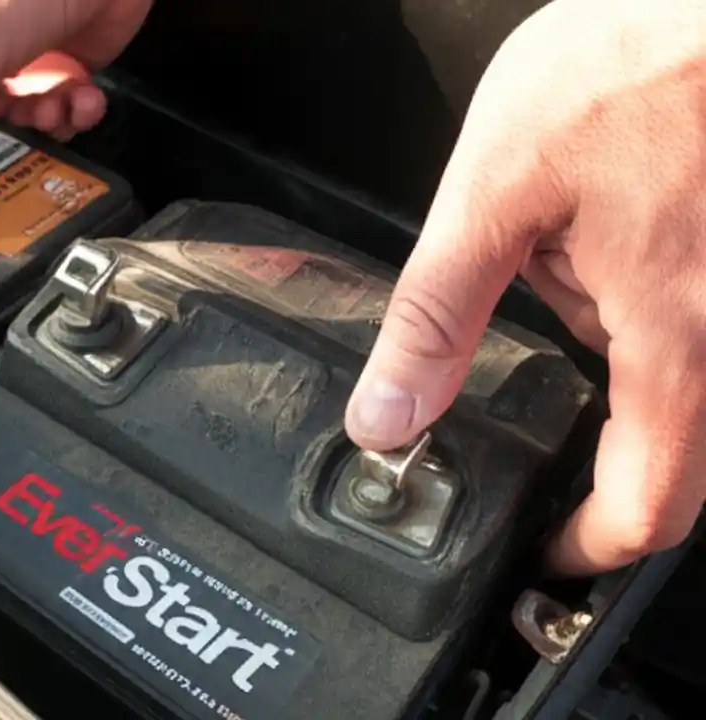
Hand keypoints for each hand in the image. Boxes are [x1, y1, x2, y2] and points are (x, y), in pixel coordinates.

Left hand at [344, 0, 705, 575]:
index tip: (547, 550)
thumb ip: (438, 316)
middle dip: (585, 404)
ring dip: (609, 323)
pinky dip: (642, 284)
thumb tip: (387, 417)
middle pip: (667, 438)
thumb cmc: (638, 58)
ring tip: (570, 223)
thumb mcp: (496, 191)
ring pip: (677, 366)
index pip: (653, 505)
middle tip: (532, 322)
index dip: (592, 547)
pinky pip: (693, 311)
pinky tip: (612, 208)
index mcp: (677, 335)